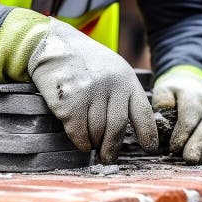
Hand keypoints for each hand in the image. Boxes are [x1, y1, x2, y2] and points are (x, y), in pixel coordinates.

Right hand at [27, 18, 157, 162]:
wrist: (51, 44)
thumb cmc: (82, 60)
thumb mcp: (111, 68)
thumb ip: (121, 92)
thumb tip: (128, 126)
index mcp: (125, 78)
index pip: (143, 112)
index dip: (148, 134)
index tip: (150, 148)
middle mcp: (111, 85)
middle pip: (117, 129)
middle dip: (112, 148)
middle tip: (108, 157)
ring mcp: (90, 93)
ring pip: (96, 133)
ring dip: (93, 143)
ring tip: (90, 143)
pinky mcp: (70, 102)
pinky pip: (78, 133)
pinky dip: (79, 141)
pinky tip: (79, 139)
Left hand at [152, 67, 201, 162]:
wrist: (195, 85)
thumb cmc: (175, 93)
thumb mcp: (165, 90)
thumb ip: (161, 102)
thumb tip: (161, 120)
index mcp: (194, 95)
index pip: (190, 116)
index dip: (182, 133)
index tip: (173, 147)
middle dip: (197, 145)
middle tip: (188, 159)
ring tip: (196, 163)